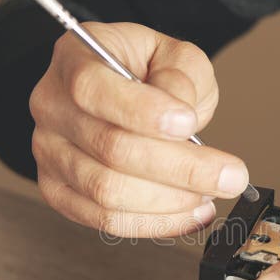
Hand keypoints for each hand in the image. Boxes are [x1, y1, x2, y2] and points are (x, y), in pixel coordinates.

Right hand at [30, 22, 249, 236]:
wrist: (121, 91)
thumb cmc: (146, 71)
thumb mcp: (174, 55)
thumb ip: (182, 75)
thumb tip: (181, 111)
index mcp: (74, 59)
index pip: (93, 89)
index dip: (143, 111)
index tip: (189, 124)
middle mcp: (51, 106)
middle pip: (110, 149)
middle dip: (180, 168)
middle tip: (230, 176)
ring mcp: (50, 153)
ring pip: (107, 191)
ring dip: (170, 201)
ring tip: (211, 195)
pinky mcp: (59, 191)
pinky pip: (104, 219)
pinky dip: (154, 224)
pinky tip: (189, 214)